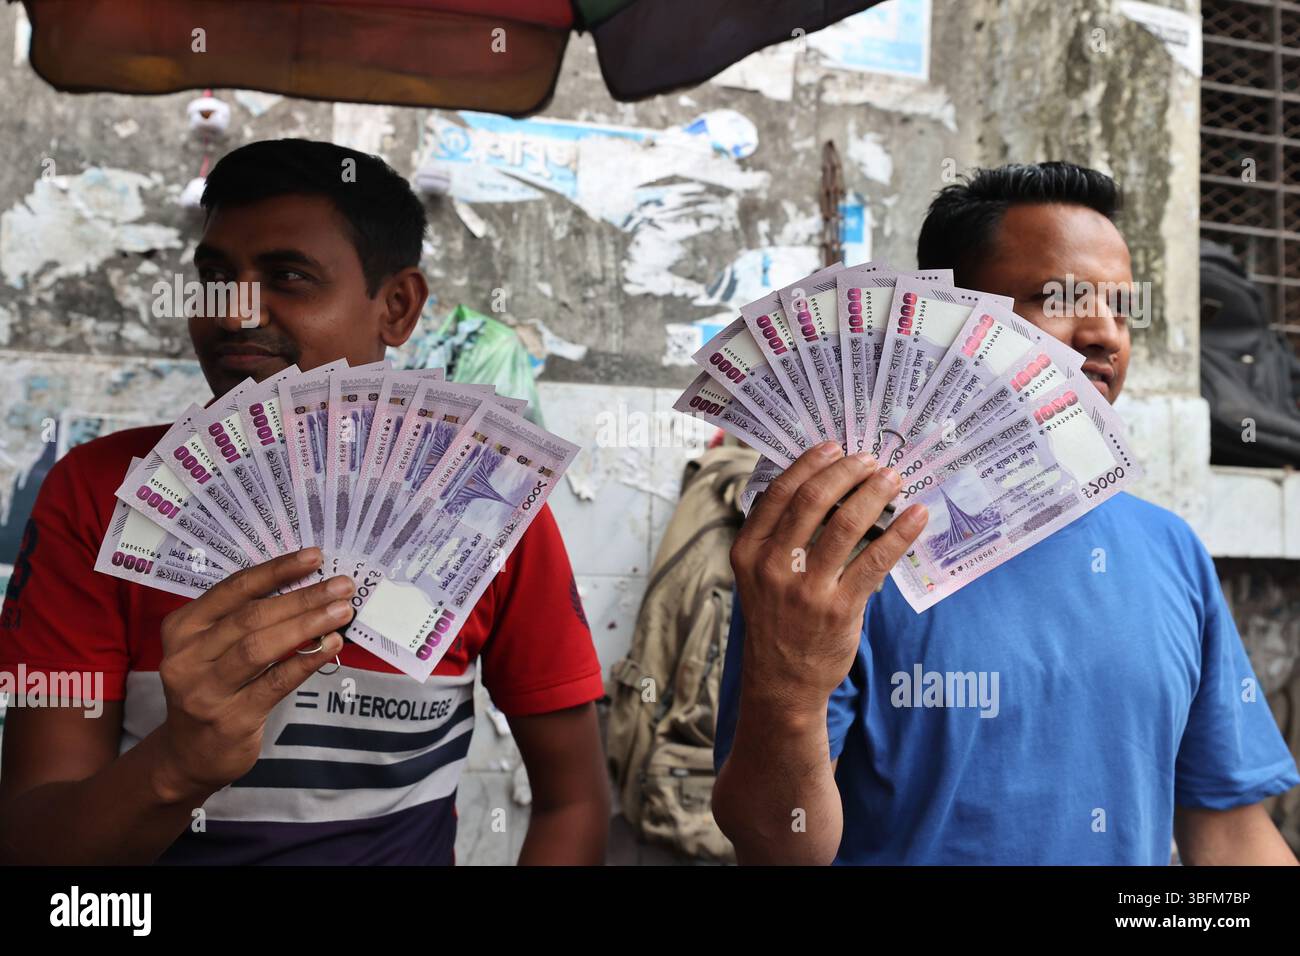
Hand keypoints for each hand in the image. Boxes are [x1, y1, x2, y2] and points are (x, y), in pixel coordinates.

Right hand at [151, 547, 354, 801]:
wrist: (190, 754)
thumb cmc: (213, 688)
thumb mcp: (212, 648)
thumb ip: (245, 619)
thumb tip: (307, 585)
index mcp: (182, 627)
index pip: (234, 589)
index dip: (277, 571)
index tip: (314, 556)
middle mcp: (186, 656)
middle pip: (251, 617)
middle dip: (302, 597)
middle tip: (342, 586)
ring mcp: (205, 690)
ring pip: (260, 647)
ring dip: (307, 624)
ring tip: (342, 611)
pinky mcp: (230, 719)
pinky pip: (275, 682)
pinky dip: (306, 661)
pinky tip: (331, 645)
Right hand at [729, 441, 928, 715]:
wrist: (782, 680)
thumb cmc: (777, 618)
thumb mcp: (759, 574)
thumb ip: (777, 534)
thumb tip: (819, 483)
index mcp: (749, 550)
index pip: (779, 492)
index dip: (809, 464)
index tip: (835, 447)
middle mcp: (773, 566)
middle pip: (813, 500)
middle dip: (846, 472)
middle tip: (870, 460)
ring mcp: (806, 589)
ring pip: (846, 524)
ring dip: (875, 493)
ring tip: (893, 478)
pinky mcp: (839, 609)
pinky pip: (875, 561)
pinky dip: (899, 533)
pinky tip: (916, 516)